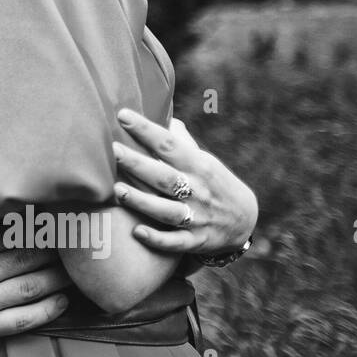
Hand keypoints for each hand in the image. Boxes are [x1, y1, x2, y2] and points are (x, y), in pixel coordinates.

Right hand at [0, 206, 71, 344]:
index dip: (33, 228)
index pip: (6, 235)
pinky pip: (25, 319)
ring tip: (73, 268)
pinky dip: (49, 310)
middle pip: (23, 259)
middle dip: (52, 249)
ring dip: (57, 277)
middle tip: (70, 242)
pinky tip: (63, 299)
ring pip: (30, 287)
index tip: (52, 222)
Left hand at [112, 109, 257, 255]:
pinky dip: (158, 239)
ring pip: (166, 210)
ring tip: (117, 190)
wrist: (245, 220)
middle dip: (138, 164)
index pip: (169, 144)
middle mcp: (197, 190)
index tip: (122, 115)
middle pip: (164, 176)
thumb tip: (163, 115)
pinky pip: (175, 242)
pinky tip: (137, 233)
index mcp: (197, 165)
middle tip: (112, 150)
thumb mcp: (204, 159)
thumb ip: (181, 141)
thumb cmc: (213, 182)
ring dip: (142, 201)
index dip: (146, 130)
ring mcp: (197, 217)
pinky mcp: (196, 240)